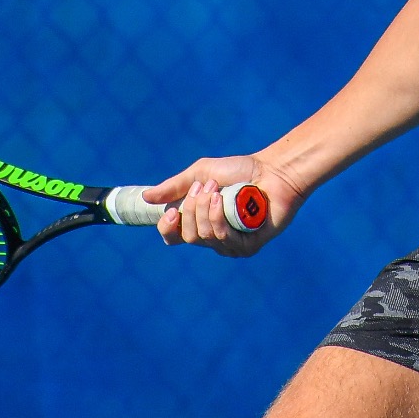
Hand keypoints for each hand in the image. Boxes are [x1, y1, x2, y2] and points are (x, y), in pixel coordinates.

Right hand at [142, 154, 303, 257]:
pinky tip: (225, 202)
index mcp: (199, 221)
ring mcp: (231, 244)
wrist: (273, 171)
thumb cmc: (240, 171)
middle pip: (188, 236)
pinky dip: (220, 218)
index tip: (171, 212)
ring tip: (219, 191)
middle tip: (208, 186)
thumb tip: (146, 197)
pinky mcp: (247, 247)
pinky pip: (224, 240)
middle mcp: (213, 237)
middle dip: (193, 208)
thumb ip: (175, 187)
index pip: (173, 237)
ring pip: (204, 237)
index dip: (167, 228)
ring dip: (207, 210)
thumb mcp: (201, 173)